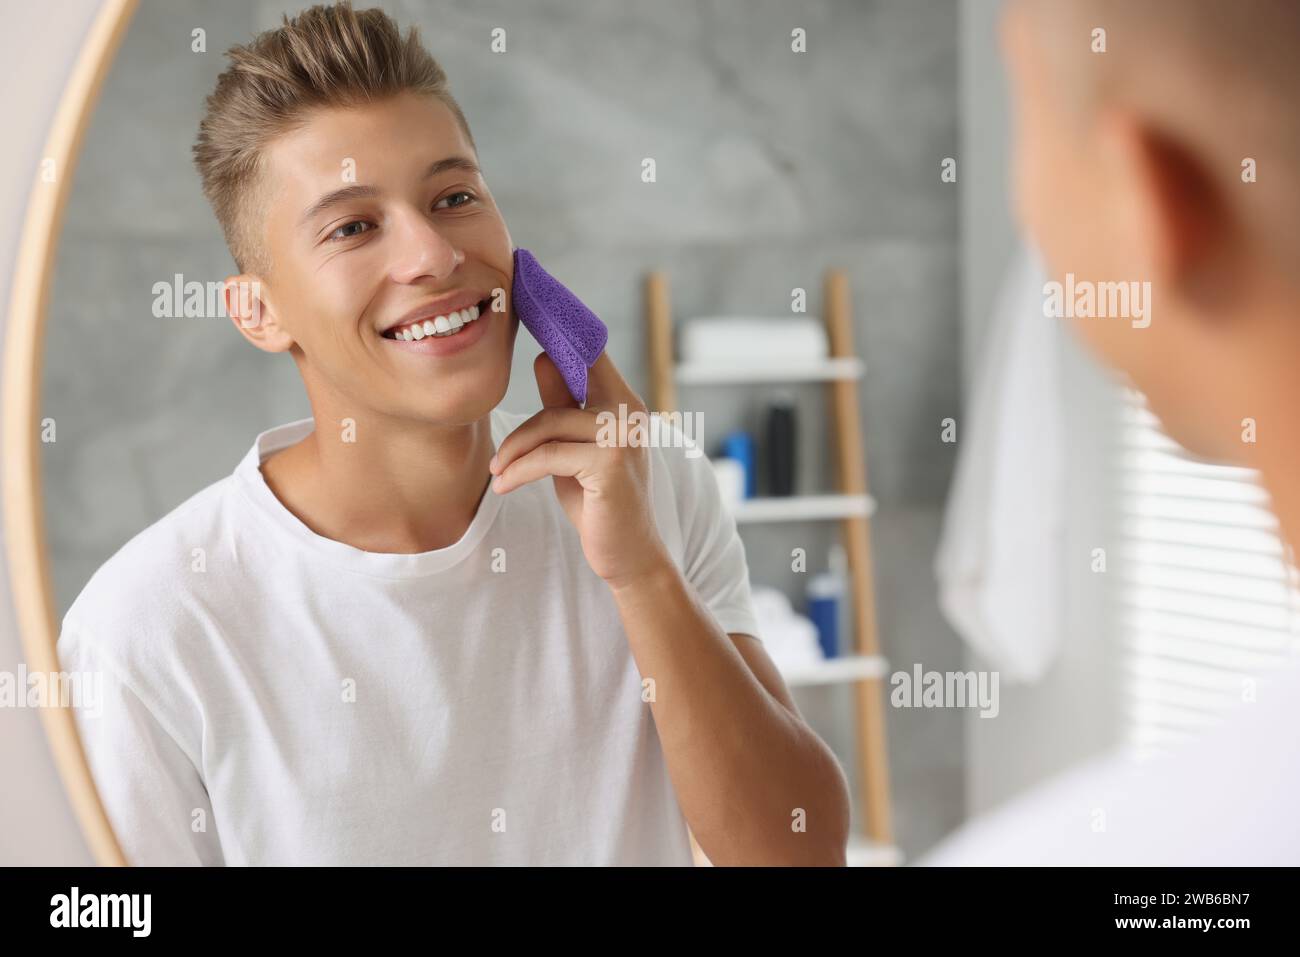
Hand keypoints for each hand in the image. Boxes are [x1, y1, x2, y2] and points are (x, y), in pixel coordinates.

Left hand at [489, 351, 673, 590]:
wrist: (627, 553)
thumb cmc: (598, 500)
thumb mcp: (573, 447)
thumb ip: (562, 404)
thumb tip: (542, 358)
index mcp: (622, 401)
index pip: (590, 351)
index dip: (560, 331)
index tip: (528, 305)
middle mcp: (628, 410)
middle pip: (560, 384)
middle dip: (524, 415)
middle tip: (498, 449)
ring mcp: (622, 434)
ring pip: (548, 423)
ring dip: (514, 453)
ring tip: (500, 475)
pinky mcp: (611, 462)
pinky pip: (549, 454)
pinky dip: (520, 471)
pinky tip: (505, 486)